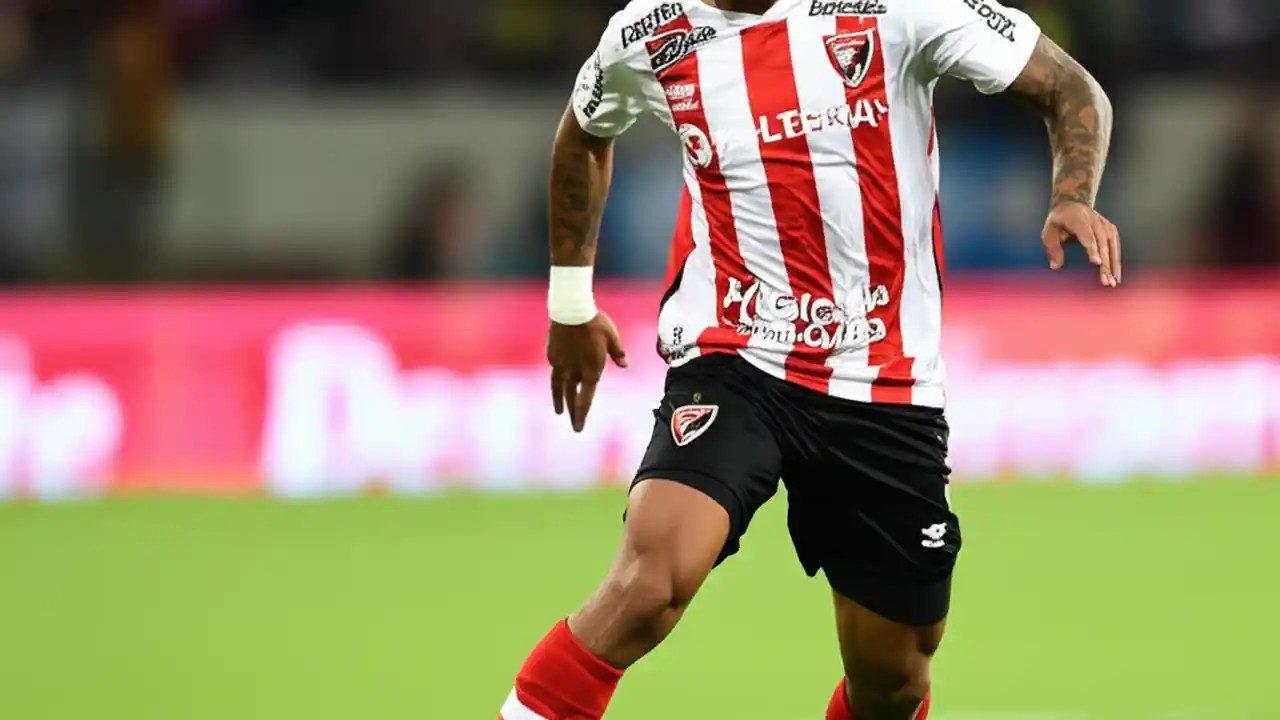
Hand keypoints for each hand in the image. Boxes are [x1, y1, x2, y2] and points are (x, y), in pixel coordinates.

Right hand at [548, 312, 628, 432]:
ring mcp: (561, 364)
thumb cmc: (595, 322)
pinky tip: (557, 383)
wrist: (570, 309)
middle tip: (575, 427)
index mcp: (591, 370)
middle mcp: (574, 371)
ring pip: (559, 388)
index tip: (579, 425)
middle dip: (573, 414)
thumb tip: (624, 365)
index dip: (583, 413)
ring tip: (559, 412)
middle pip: (572, 398)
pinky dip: (556, 380)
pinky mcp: (552, 356)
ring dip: (560, 401)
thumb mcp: (612, 336)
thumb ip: (618, 353)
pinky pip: (555, 372)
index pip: (586, 398)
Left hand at [1042, 202, 1121, 286]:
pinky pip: (1116, 246)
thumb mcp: (1049, 231)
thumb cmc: (1059, 221)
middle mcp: (1095, 221)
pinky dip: (1117, 260)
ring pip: (1111, 246)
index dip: (1093, 249)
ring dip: (1114, 265)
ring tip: (1114, 282)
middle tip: (1106, 281)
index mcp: (1078, 219)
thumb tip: (1055, 266)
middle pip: (1101, 244)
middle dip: (1105, 264)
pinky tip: (1116, 275)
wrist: (1072, 203)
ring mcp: (1105, 225)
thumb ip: (1052, 248)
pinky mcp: (1111, 229)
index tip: (1097, 263)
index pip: (1087, 236)